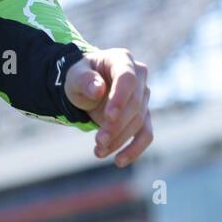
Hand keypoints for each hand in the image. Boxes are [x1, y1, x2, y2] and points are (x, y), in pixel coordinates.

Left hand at [63, 49, 152, 166]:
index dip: (120, 99)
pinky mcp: (143, 115)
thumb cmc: (81, 77)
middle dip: (117, 126)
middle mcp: (138, 76)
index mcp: (122, 60)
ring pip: (139, 122)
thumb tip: (98, 90)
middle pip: (135, 104)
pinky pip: (146, 134)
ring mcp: (143, 96)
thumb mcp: (75, 75)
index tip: (108, 118)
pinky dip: (135, 149)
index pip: (127, 79)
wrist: (86, 86)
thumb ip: (84, 79)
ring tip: (98, 151)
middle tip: (98, 141)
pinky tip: (119, 161)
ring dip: (120, 140)